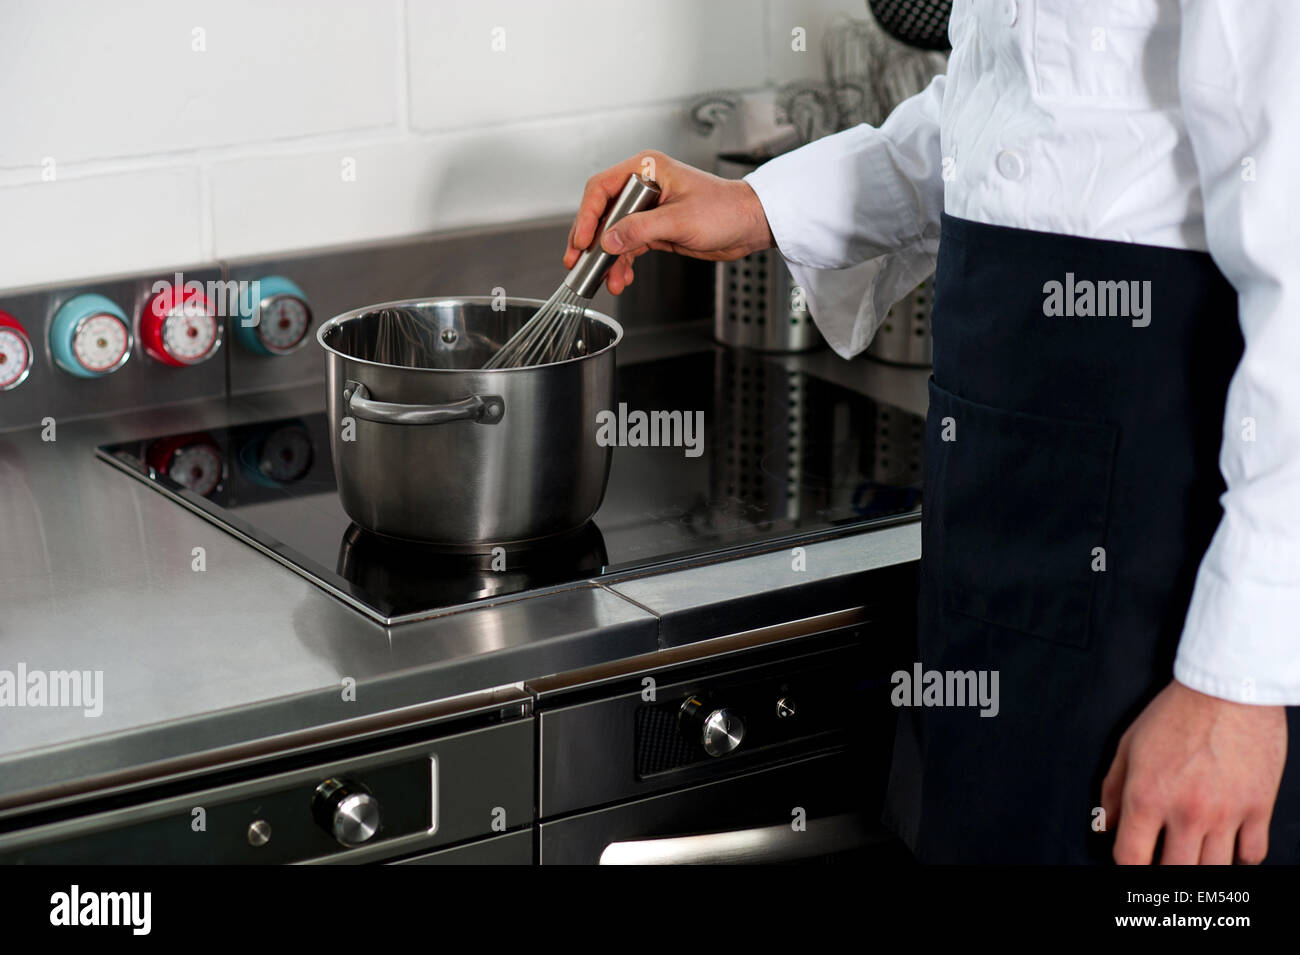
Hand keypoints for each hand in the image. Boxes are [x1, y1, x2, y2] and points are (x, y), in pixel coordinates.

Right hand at [563, 150, 775, 294]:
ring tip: (607, 280)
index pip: (602, 188)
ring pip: (614, 233)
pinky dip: (623, 263)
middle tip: (578, 262)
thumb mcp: (679, 220)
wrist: (749, 225)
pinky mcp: (654, 228)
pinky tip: (621, 277)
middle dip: (591, 241)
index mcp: (646, 169)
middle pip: (602, 212)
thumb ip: (641, 229)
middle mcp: (643, 186)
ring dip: (608, 259)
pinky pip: (629, 245)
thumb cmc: (724, 210)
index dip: (588, 215)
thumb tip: (609, 240)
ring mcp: (647, 209)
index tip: (583, 240)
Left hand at [1101, 679, 1286, 863]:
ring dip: (1201, 866)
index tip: (1132, 864)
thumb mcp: (1129, 746)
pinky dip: (1240, 857)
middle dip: (1164, 872)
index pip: (1130, 859)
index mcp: (1147, 796)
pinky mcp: (1258, 808)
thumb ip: (1112, 790)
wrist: (1228, 688)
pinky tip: (1227, 844)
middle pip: (1174, 874)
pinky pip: (1252, 855)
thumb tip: (1106, 826)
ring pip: (1214, 870)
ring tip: (1193, 851)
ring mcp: (1226, 813)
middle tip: (1164, 858)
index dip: (1127, 868)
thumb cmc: (1177, 712)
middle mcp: (1186, 812)